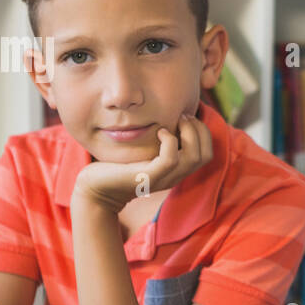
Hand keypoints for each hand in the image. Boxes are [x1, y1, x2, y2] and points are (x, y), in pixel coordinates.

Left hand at [72, 112, 213, 213]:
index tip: (188, 117)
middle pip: (205, 155)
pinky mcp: (148, 177)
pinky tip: (159, 131)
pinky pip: (170, 159)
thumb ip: (159, 141)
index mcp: (177, 171)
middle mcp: (174, 177)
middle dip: (199, 130)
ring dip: (188, 133)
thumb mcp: (145, 151)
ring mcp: (163, 178)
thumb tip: (169, 116)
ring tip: (176, 120)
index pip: (207, 154)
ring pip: (193, 157)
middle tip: (183, 116)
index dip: (203, 132)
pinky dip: (169, 140)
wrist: (97, 188)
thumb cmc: (118, 165)